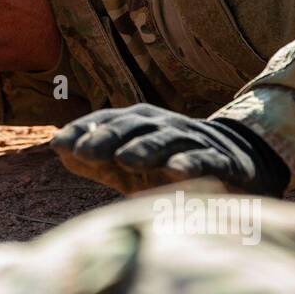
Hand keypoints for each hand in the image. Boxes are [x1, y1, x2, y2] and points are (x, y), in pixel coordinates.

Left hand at [50, 103, 289, 195]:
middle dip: (107, 138)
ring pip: (166, 141)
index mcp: (139, 125)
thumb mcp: (130, 164)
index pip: (106, 122)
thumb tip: (58, 149)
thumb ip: (96, 159)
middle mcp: (163, 127)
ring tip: (125, 159)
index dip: (83, 131)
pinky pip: (204, 160)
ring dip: (145, 148)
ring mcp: (192, 141)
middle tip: (84, 152)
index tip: (58, 144)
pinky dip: (191, 163)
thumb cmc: (170, 164)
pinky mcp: (219, 160)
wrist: (236, 160)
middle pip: (133, 128)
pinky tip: (177, 171)